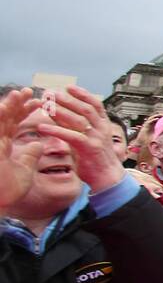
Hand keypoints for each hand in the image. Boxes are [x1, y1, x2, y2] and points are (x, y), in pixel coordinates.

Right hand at [0, 87, 40, 207]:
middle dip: (18, 103)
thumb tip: (38, 144)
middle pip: (7, 117)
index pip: (15, 122)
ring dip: (7, 106)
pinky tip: (3, 109)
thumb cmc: (7, 191)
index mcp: (3, 144)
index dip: (26, 110)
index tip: (39, 101)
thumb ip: (30, 156)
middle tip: (31, 91)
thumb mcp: (24, 171)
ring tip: (19, 94)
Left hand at [36, 87, 124, 193]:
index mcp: (104, 125)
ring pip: (78, 119)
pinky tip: (41, 127)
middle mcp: (102, 129)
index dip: (83, 94)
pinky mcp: (89, 148)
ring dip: (60, 110)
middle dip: (67, 99)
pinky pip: (70, 136)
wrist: (108, 178)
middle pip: (85, 108)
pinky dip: (55, 130)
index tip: (69, 87)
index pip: (95, 104)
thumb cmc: (96, 159)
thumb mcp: (88, 139)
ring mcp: (97, 138)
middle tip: (51, 93)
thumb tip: (58, 114)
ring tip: (45, 105)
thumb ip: (76, 127)